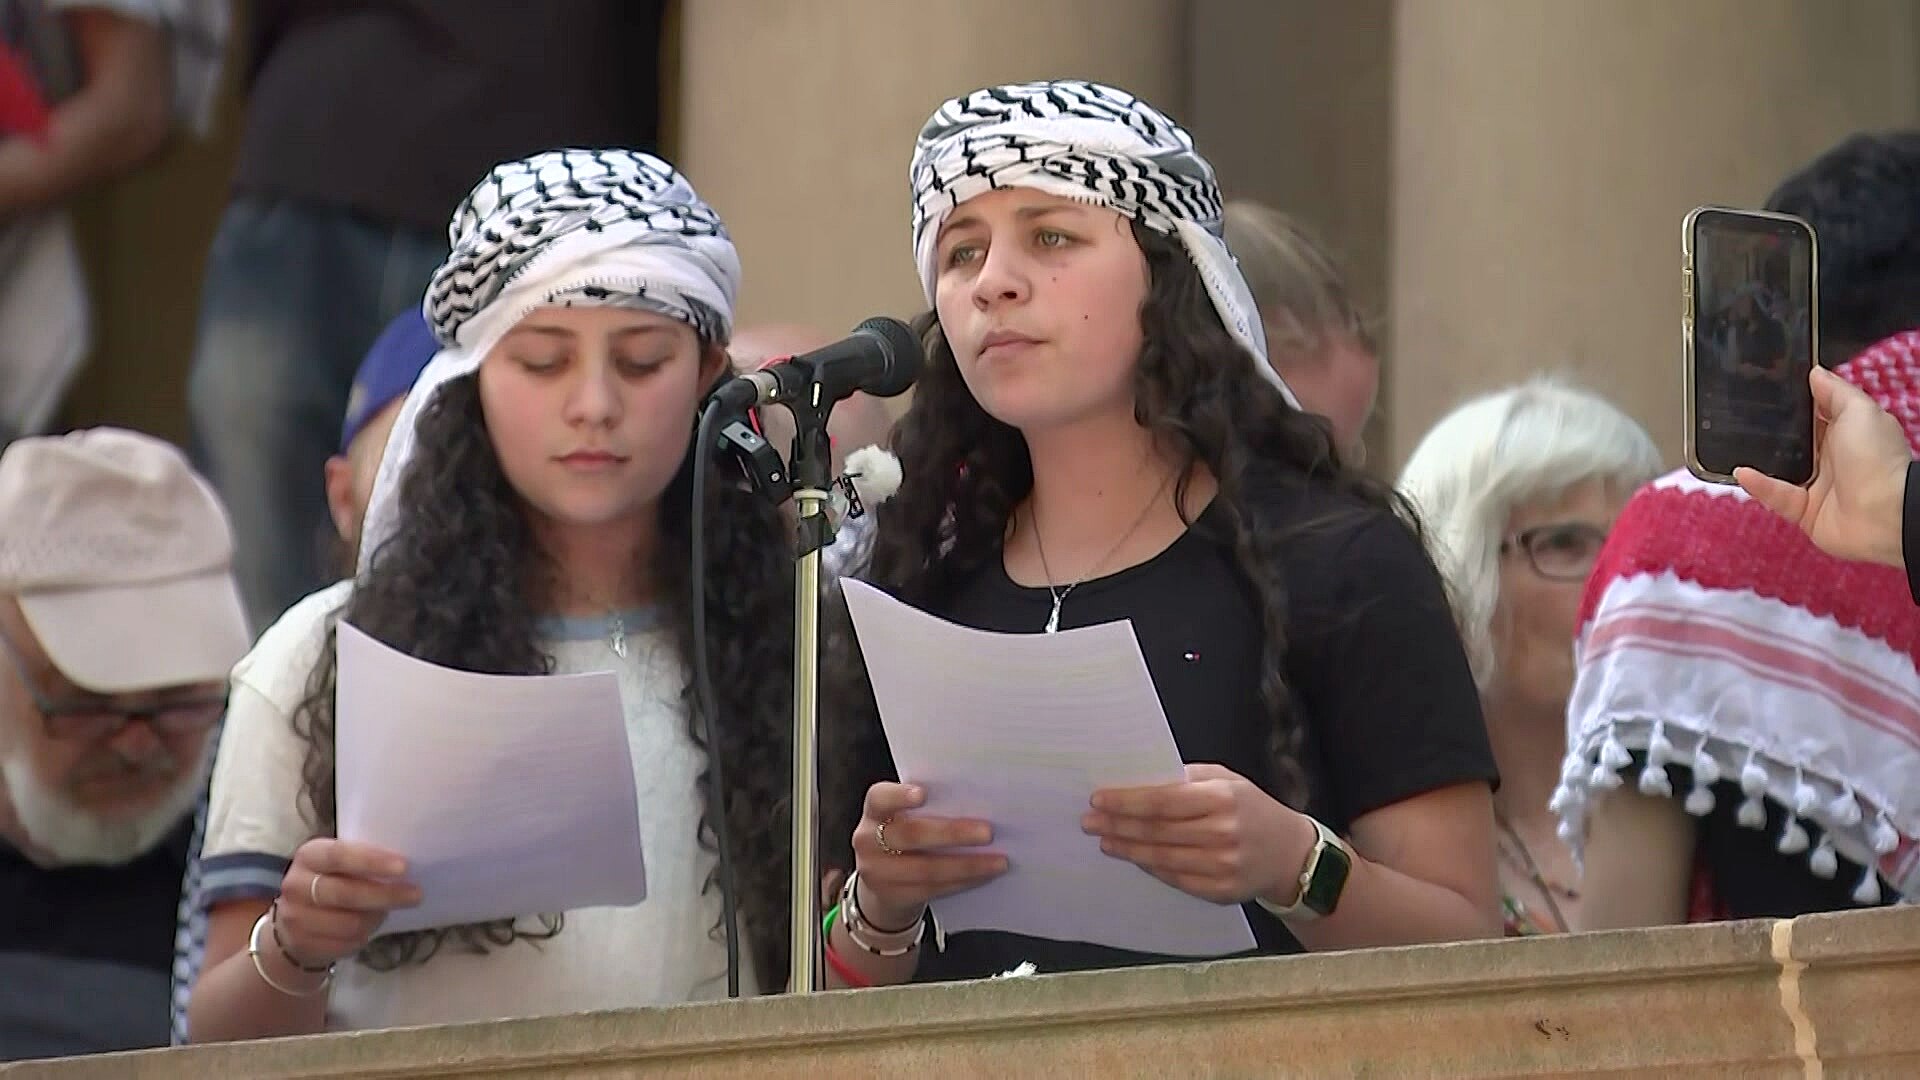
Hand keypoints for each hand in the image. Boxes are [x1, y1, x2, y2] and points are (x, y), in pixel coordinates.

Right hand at [274, 838, 421, 965]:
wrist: (294, 921)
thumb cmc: (330, 882)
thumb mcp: (339, 863)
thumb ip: (363, 859)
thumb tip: (405, 866)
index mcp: (309, 855)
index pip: (339, 855)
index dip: (372, 861)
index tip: (404, 867)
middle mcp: (296, 885)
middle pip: (346, 893)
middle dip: (386, 895)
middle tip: (416, 894)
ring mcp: (295, 917)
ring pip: (349, 923)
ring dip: (376, 918)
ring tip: (387, 911)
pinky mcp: (301, 944)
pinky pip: (345, 944)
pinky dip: (364, 937)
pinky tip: (369, 927)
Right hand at [850, 782, 1006, 929]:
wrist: (882, 877)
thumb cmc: (904, 833)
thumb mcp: (903, 815)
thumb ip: (929, 807)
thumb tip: (977, 803)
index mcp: (875, 810)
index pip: (880, 798)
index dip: (899, 796)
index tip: (923, 793)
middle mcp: (868, 840)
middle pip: (911, 835)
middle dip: (953, 834)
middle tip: (988, 832)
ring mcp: (877, 872)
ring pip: (926, 869)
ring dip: (967, 866)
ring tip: (998, 861)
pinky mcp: (893, 896)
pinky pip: (932, 890)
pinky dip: (963, 882)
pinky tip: (984, 876)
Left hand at [1084, 763, 1313, 904]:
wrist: (1290, 853)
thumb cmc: (1252, 809)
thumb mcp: (1226, 780)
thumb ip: (1186, 778)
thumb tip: (1139, 779)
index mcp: (1222, 798)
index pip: (1162, 800)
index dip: (1126, 801)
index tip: (1099, 798)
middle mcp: (1222, 833)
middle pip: (1156, 830)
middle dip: (1117, 825)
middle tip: (1090, 821)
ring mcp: (1222, 865)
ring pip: (1161, 858)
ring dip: (1127, 849)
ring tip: (1104, 840)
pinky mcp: (1220, 891)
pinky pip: (1175, 879)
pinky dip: (1150, 868)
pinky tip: (1134, 858)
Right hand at [1735, 366, 1911, 569]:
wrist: (1884, 513)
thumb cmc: (1876, 459)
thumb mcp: (1859, 411)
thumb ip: (1836, 391)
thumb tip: (1815, 372)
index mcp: (1847, 433)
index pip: (1816, 414)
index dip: (1794, 403)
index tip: (1766, 389)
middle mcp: (1832, 459)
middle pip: (1794, 442)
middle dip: (1770, 431)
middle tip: (1739, 415)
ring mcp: (1817, 486)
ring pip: (1780, 469)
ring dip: (1759, 460)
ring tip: (1731, 445)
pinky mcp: (1804, 512)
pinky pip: (1776, 496)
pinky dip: (1759, 486)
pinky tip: (1742, 472)